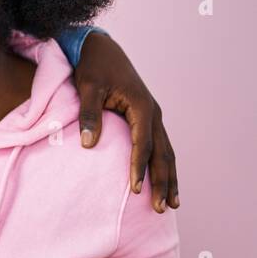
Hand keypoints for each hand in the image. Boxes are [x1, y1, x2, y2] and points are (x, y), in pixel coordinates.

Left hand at [73, 32, 178, 212]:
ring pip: (166, 152)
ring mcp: (152, 116)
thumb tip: (90, 145)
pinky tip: (164, 182)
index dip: (139, 167)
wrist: (101, 50)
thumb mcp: (87, 87)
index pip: (143, 143)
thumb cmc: (93, 68)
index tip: (135, 189)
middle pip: (162, 153)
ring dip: (169, 177)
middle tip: (160, 208)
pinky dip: (164, 165)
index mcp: (140, 106)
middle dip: (162, 181)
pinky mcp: (147, 118)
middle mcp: (152, 112)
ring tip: (171, 204)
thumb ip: (89, 114)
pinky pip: (160, 146)